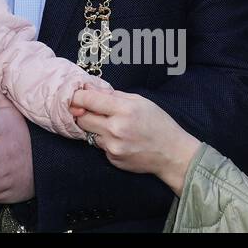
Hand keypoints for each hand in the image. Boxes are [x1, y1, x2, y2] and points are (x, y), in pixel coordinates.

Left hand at [71, 88, 200, 194]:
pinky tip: (120, 139)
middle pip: (82, 119)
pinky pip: (99, 146)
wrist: (173, 154)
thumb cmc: (159, 124)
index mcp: (124, 110)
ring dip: (95, 128)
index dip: (77, 96)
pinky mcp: (113, 159)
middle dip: (83, 113)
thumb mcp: (139, 101)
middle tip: (92, 110)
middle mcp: (116, 129)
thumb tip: (88, 88)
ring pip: (88, 133)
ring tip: (112, 126)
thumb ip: (112, 94)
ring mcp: (113, 147)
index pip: (88, 101)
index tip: (74, 94)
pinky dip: (105, 140)